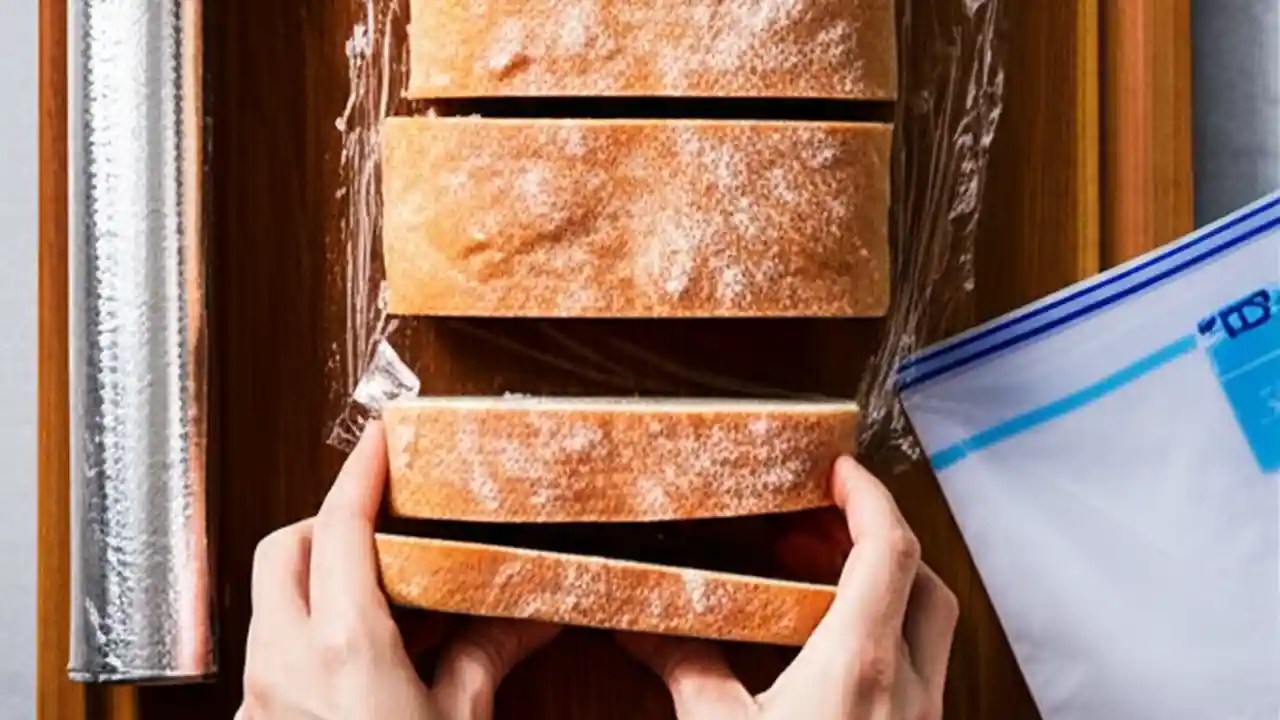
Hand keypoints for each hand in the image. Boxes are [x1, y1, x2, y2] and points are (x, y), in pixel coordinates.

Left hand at [237, 422, 559, 719]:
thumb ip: (488, 654)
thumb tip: (533, 615)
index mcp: (344, 648)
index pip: (339, 526)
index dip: (362, 471)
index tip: (383, 437)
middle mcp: (284, 665)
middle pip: (282, 549)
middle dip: (326, 522)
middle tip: (381, 525)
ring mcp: (262, 700)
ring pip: (271, 603)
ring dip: (316, 581)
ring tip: (380, 595)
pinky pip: (272, 655)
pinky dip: (308, 634)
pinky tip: (359, 661)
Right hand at [617, 457, 957, 719]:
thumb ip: (687, 672)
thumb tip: (640, 631)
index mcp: (859, 664)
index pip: (889, 549)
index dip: (868, 495)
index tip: (838, 468)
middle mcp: (908, 685)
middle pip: (922, 580)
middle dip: (873, 537)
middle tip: (813, 525)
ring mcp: (921, 716)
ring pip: (929, 624)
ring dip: (883, 585)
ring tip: (815, 578)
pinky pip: (918, 666)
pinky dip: (883, 633)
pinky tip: (829, 648)